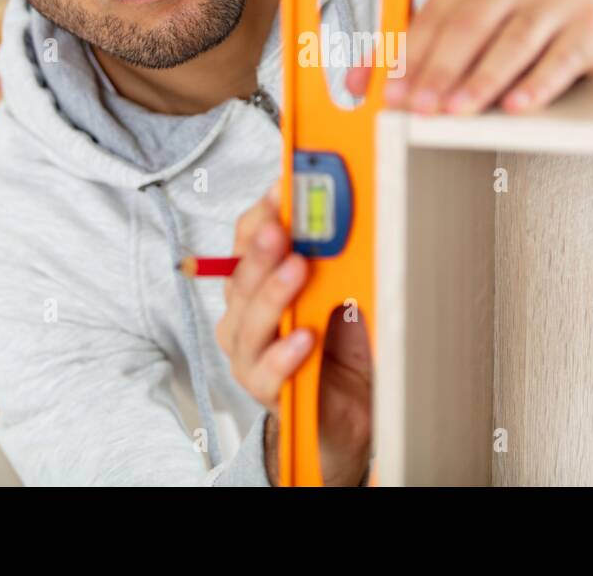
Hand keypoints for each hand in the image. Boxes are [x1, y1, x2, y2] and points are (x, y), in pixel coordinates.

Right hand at [216, 180, 371, 485]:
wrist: (351, 402)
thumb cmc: (340, 339)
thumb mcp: (339, 287)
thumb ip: (331, 255)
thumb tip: (341, 208)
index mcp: (255, 283)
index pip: (244, 241)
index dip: (260, 214)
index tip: (282, 189)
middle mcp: (243, 317)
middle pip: (241, 279)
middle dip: (261, 251)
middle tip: (283, 231)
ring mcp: (250, 356)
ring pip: (248, 324)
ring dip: (273, 294)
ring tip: (297, 271)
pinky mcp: (267, 393)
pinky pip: (266, 374)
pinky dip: (284, 354)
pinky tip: (305, 336)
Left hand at [347, 0, 592, 114]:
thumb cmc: (537, 14)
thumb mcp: (484, 15)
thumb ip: (429, 43)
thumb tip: (363, 80)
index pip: (434, 14)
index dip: (405, 54)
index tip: (383, 91)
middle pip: (469, 26)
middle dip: (437, 71)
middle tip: (414, 107)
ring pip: (512, 42)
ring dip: (480, 81)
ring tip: (454, 112)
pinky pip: (562, 59)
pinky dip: (537, 85)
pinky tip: (517, 108)